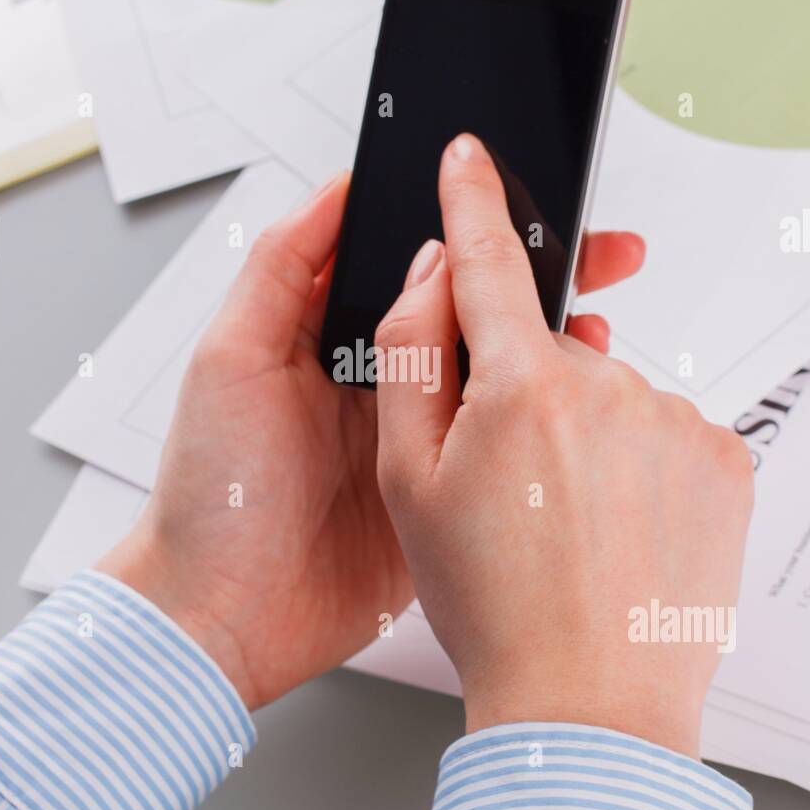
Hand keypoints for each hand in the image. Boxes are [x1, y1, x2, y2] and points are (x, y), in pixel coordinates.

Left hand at [99, 165, 644, 710]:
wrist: (225, 619)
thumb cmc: (211, 494)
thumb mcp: (229, 360)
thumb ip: (280, 270)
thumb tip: (335, 190)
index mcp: (330, 341)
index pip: (411, 269)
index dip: (464, 235)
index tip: (516, 204)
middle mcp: (379, 386)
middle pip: (465, 315)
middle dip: (531, 279)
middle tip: (596, 253)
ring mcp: (414, 443)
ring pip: (493, 377)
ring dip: (547, 344)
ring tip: (598, 318)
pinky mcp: (439, 497)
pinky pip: (497, 449)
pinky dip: (540, 423)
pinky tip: (576, 400)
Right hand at [374, 134, 753, 756]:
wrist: (590, 702)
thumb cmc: (496, 607)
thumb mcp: (408, 481)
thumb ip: (412, 357)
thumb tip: (435, 275)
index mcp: (523, 389)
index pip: (489, 261)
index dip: (474, 200)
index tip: (472, 159)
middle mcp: (610, 389)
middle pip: (550, 350)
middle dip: (522, 395)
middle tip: (509, 488)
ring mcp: (675, 421)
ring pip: (609, 395)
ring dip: (583, 436)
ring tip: (566, 523)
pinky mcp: (722, 457)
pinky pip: (662, 428)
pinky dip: (636, 463)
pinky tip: (615, 525)